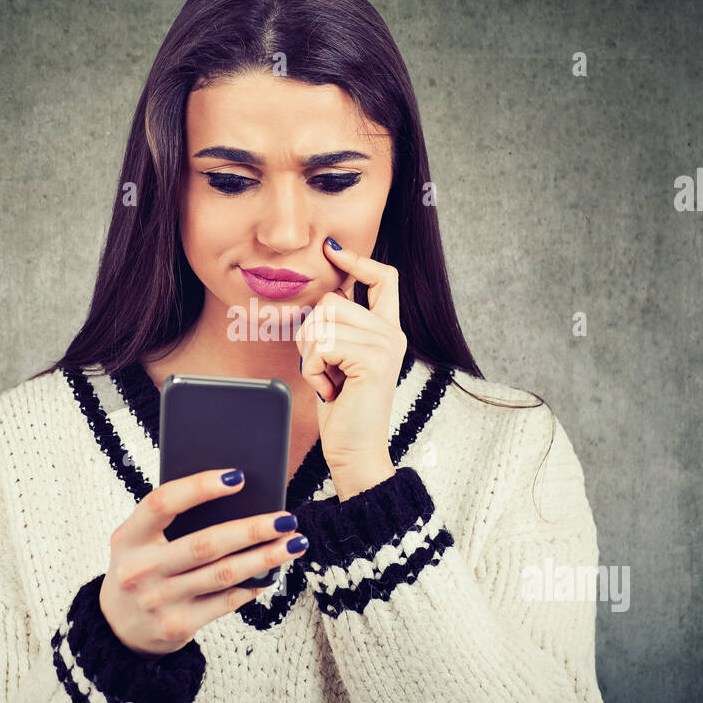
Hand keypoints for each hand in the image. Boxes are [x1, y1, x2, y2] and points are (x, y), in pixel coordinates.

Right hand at [98, 467, 307, 659]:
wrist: (118, 629)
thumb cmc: (140, 568)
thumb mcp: (139, 541)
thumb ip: (171, 520)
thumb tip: (235, 495)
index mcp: (129, 537)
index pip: (163, 503)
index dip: (200, 486)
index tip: (238, 476)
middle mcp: (140, 570)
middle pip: (205, 543)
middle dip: (252, 529)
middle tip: (286, 518)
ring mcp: (159, 601)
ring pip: (223, 574)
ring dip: (265, 558)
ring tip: (294, 543)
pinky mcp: (178, 626)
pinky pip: (225, 602)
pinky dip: (253, 585)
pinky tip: (272, 573)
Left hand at [296, 237, 405, 488]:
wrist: (355, 451)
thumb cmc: (342, 408)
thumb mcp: (339, 359)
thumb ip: (339, 327)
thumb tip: (326, 290)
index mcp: (388, 330)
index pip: (384, 276)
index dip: (357, 260)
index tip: (332, 250)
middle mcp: (393, 333)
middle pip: (333, 300)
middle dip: (311, 334)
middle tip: (324, 368)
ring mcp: (386, 345)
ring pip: (323, 321)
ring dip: (310, 354)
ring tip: (328, 379)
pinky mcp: (373, 360)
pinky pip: (322, 344)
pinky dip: (313, 369)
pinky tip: (329, 389)